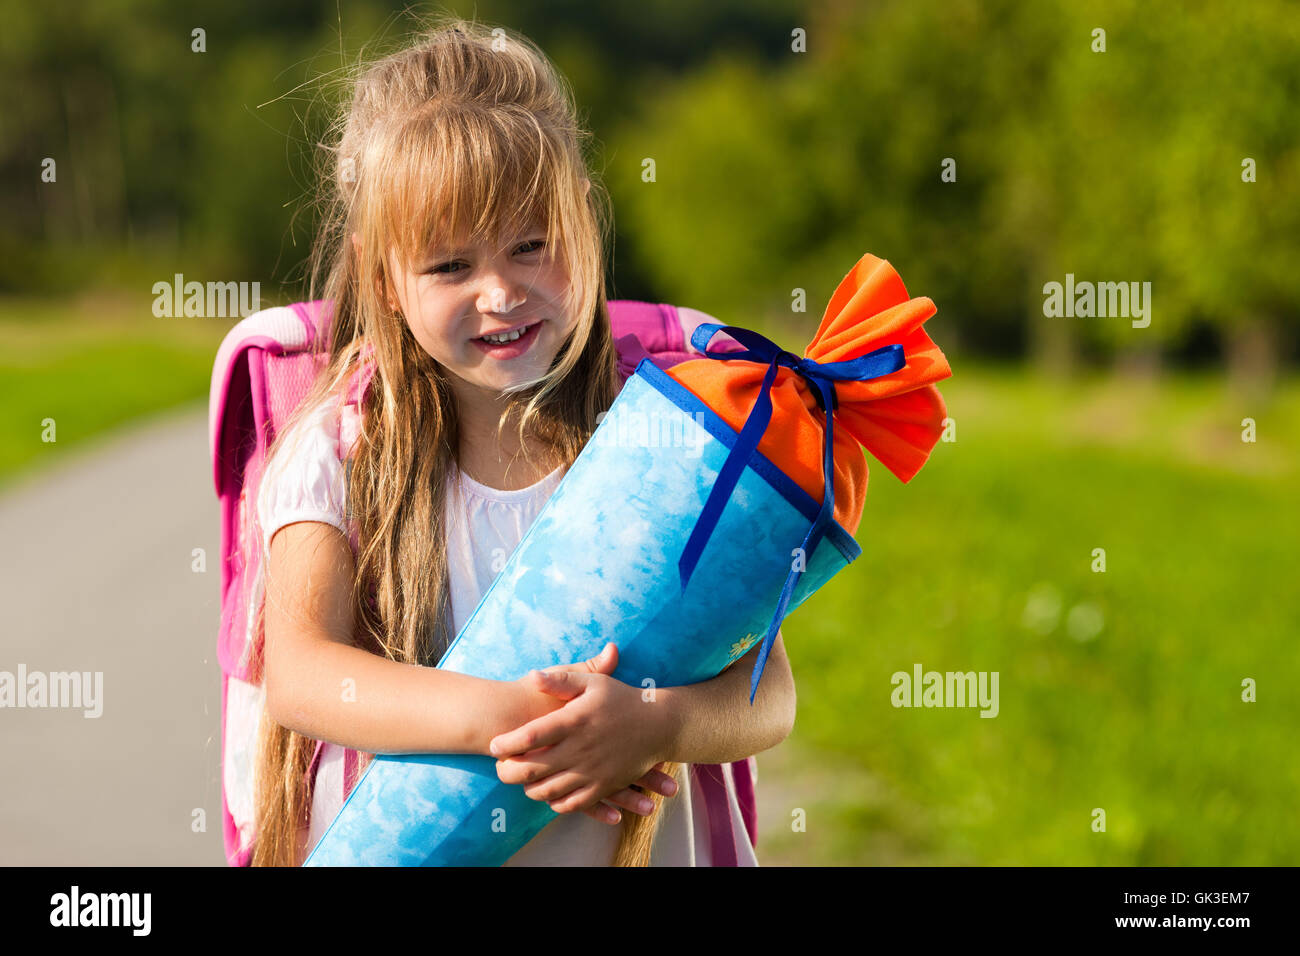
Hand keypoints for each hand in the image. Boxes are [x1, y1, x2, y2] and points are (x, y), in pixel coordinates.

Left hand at [496, 643, 677, 824]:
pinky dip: (554, 802)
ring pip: (547, 790)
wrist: (659, 725)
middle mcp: (581, 749)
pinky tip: (548, 792)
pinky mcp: (603, 786)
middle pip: (532, 769)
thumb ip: (561, 680)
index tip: (493, 744)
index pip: (531, 735)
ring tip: (522, 779)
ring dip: (528, 788)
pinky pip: (571, 804)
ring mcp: (592, 771)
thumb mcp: (593, 683)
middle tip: (499, 766)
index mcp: (575, 720)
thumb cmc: (622, 699)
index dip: (506, 743)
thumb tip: (531, 676)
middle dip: (508, 771)